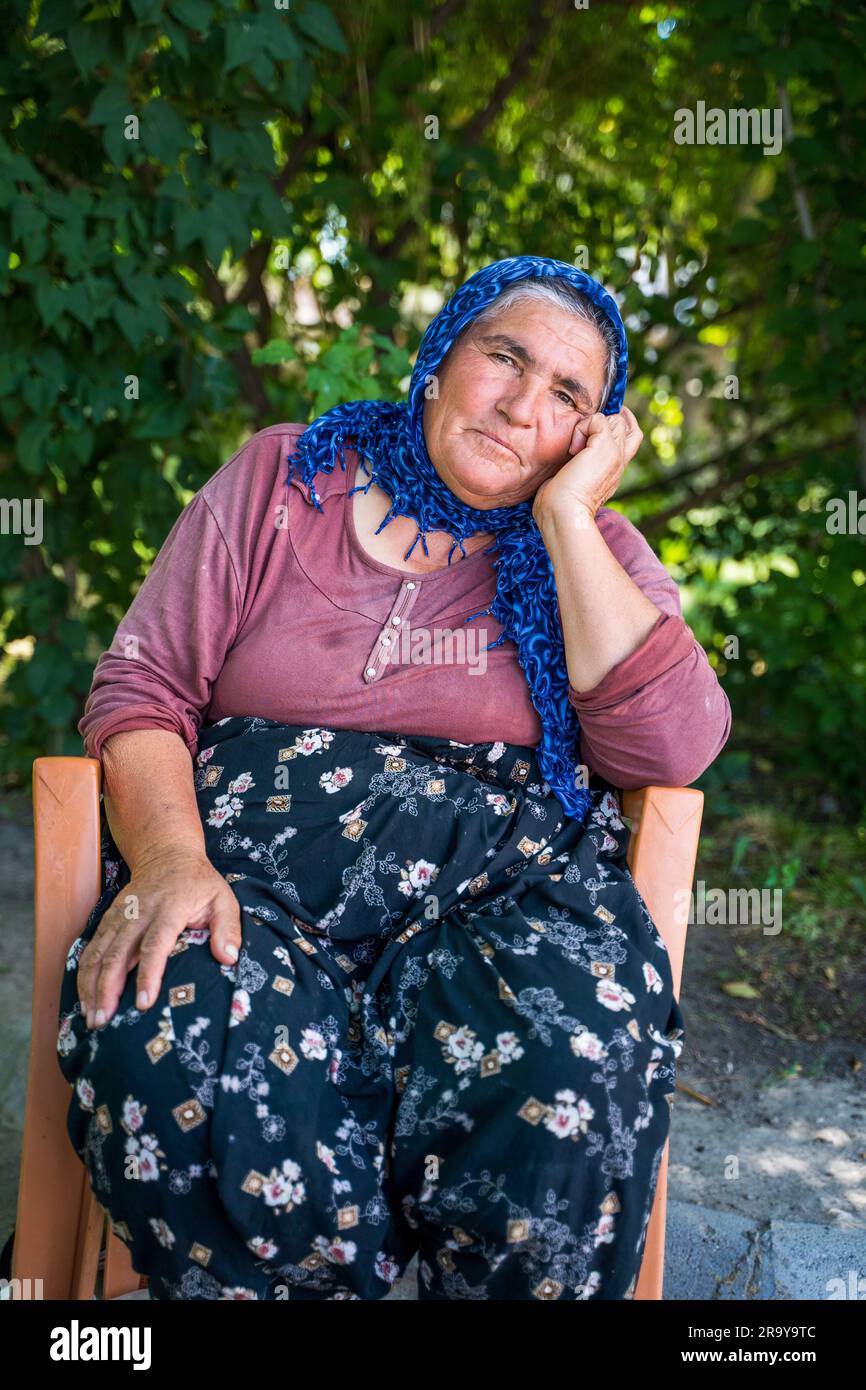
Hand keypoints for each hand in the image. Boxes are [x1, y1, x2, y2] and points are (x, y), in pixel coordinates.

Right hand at [76, 849, 242, 1028]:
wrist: (167, 854)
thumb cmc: (199, 883)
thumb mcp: (222, 899)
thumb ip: (228, 928)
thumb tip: (229, 958)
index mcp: (169, 908)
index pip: (155, 944)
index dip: (148, 974)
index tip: (144, 1003)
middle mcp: (139, 912)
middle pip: (117, 953)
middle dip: (107, 989)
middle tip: (103, 1021)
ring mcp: (120, 915)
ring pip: (98, 952)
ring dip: (90, 986)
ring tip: (92, 1018)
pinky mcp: (109, 918)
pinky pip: (91, 947)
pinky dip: (84, 973)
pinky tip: (84, 997)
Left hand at [532, 407, 642, 523]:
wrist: (563, 513)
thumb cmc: (559, 504)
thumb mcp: (575, 480)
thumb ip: (580, 463)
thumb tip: (572, 450)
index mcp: (614, 471)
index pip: (630, 438)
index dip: (619, 425)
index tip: (597, 423)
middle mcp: (619, 462)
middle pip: (626, 426)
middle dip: (603, 423)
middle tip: (579, 441)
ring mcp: (615, 454)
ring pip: (616, 420)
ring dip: (592, 425)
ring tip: (576, 447)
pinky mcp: (605, 447)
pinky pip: (599, 420)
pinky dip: (583, 426)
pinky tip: (573, 449)